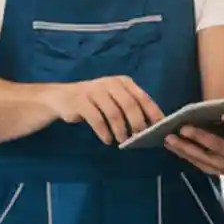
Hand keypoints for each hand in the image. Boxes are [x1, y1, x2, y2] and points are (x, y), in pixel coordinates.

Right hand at [41, 76, 164, 144]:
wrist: (63, 98)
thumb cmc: (96, 102)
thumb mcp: (115, 100)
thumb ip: (131, 108)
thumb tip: (152, 127)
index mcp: (123, 82)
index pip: (143, 97)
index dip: (152, 113)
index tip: (160, 128)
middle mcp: (110, 83)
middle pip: (129, 105)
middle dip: (137, 123)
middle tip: (139, 137)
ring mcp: (94, 90)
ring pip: (113, 113)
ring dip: (120, 130)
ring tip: (122, 141)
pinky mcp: (81, 101)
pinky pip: (96, 119)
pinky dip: (104, 132)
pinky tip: (107, 140)